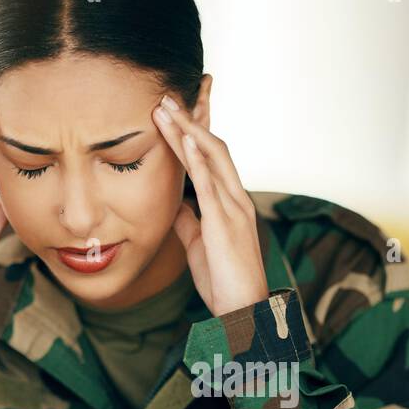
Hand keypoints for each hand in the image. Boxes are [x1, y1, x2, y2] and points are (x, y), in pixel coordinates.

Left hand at [151, 95, 267, 316]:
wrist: (243, 310)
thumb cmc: (223, 280)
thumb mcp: (199, 245)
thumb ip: (188, 221)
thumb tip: (174, 204)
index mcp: (231, 203)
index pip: (214, 157)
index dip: (196, 132)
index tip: (175, 112)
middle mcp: (236, 198)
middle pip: (214, 147)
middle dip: (189, 121)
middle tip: (165, 98)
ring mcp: (233, 208)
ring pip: (212, 158)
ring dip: (188, 131)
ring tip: (165, 109)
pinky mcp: (224, 224)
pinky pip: (211, 186)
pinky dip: (199, 161)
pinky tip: (186, 140)